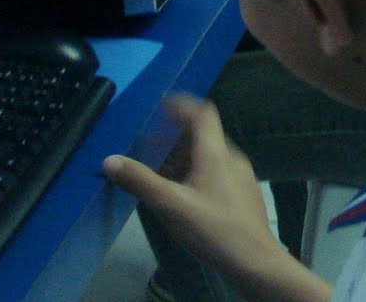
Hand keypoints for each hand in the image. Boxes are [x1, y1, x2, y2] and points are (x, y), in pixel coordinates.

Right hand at [102, 96, 282, 279]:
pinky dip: (195, 172)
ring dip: (184, 157)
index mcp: (216, 153)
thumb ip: (140, 182)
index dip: (181, 105)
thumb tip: (110, 160)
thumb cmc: (214, 229)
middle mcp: (231, 158)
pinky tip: (182, 194)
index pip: (202, 112)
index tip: (160, 106)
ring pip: (209, 155)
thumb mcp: (171, 206)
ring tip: (160, 170)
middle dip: (175, 136)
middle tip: (150, 144)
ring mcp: (240, 176)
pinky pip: (216, 171)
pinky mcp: (242, 194)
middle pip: (204, 134)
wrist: (255, 261)